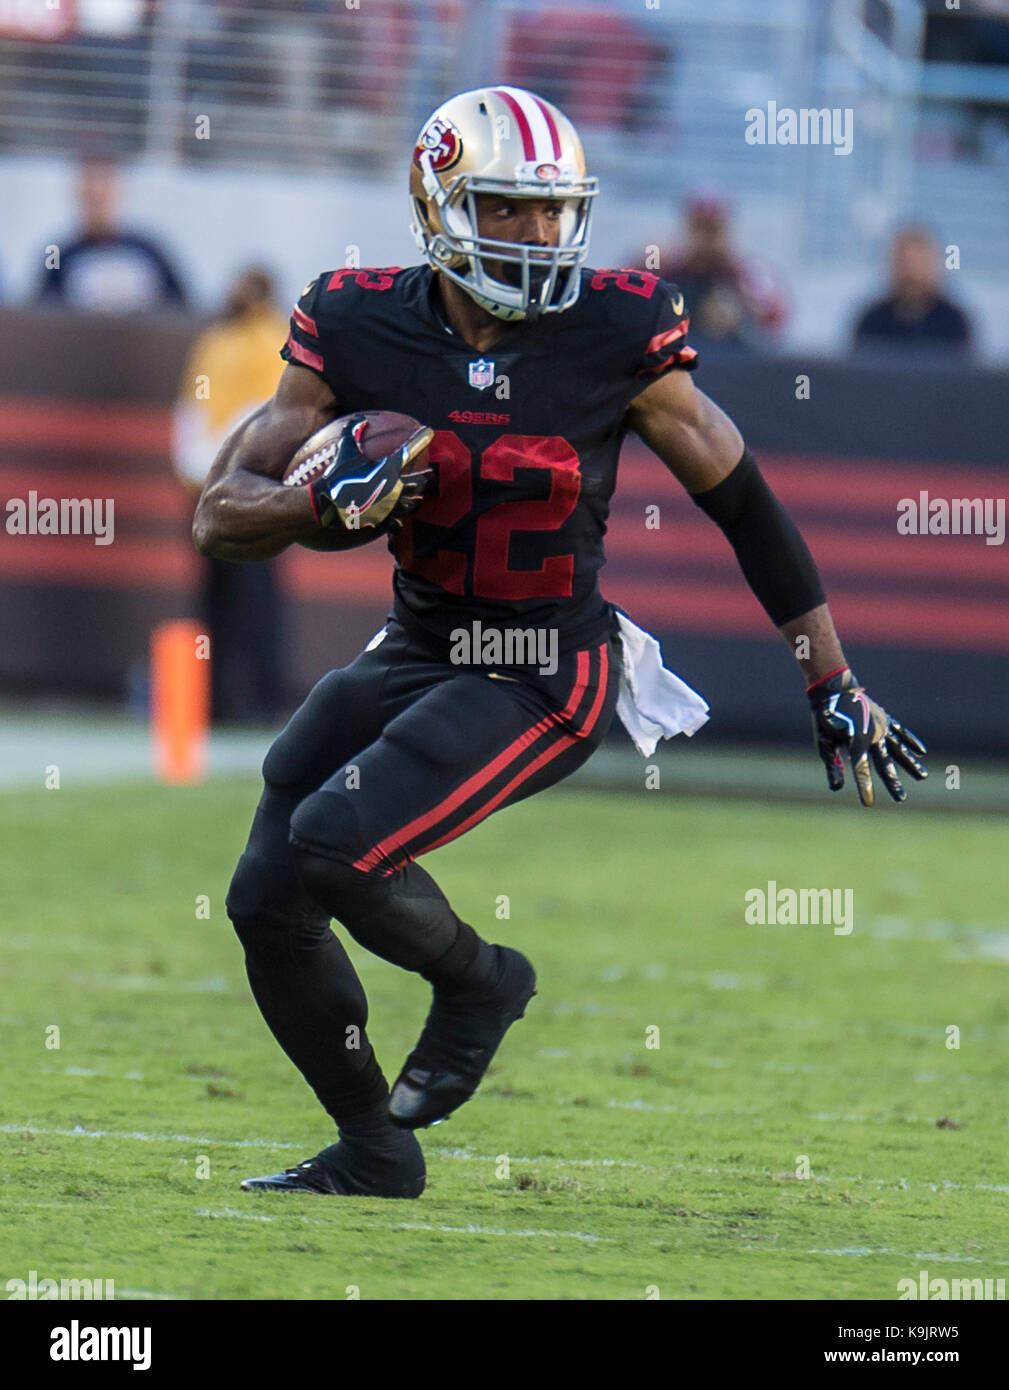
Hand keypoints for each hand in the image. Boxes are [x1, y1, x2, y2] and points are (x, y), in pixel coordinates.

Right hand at [310, 415, 432, 532]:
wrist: (329, 502)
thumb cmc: (338, 474)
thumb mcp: (344, 449)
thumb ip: (352, 431)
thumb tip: (359, 419)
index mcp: (388, 469)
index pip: (409, 452)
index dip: (421, 441)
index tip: (428, 432)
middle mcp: (394, 488)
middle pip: (417, 484)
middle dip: (422, 481)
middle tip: (426, 479)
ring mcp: (390, 506)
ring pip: (411, 506)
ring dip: (413, 502)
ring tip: (416, 500)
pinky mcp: (382, 521)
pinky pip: (396, 525)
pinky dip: (398, 523)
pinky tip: (398, 523)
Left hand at [807, 667, 926, 805]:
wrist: (833, 688)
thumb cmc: (825, 718)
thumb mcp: (823, 743)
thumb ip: (832, 765)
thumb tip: (836, 788)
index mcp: (856, 740)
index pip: (862, 769)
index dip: (865, 786)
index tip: (868, 803)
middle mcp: (873, 734)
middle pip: (885, 763)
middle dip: (893, 782)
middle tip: (901, 799)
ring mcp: (881, 725)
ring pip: (899, 748)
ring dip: (910, 763)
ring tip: (922, 777)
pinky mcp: (884, 718)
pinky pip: (900, 731)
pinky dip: (911, 740)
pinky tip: (922, 751)